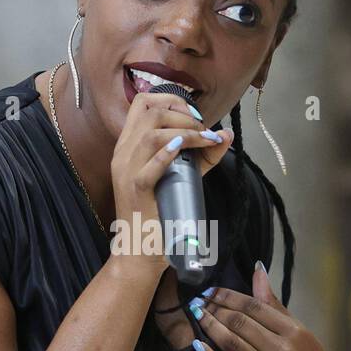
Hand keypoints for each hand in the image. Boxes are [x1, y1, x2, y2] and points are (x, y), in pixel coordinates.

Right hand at [110, 91, 232, 275]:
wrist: (140, 251)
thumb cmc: (158, 213)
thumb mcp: (181, 177)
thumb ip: (202, 157)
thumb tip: (226, 134)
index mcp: (127, 146)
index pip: (142, 103)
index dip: (171, 99)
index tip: (194, 114)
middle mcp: (123, 154)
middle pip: (148, 111)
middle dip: (182, 112)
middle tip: (203, 128)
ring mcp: (127, 171)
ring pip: (151, 133)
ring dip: (184, 131)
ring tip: (204, 139)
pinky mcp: (136, 190)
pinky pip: (150, 164)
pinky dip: (169, 152)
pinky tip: (183, 148)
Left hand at [187, 262, 346, 350]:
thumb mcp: (300, 333)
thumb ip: (275, 304)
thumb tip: (257, 269)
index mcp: (295, 333)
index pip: (254, 307)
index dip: (227, 296)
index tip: (210, 291)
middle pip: (240, 323)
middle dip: (214, 309)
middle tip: (197, 302)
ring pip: (232, 345)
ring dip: (209, 327)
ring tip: (196, 316)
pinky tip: (198, 346)